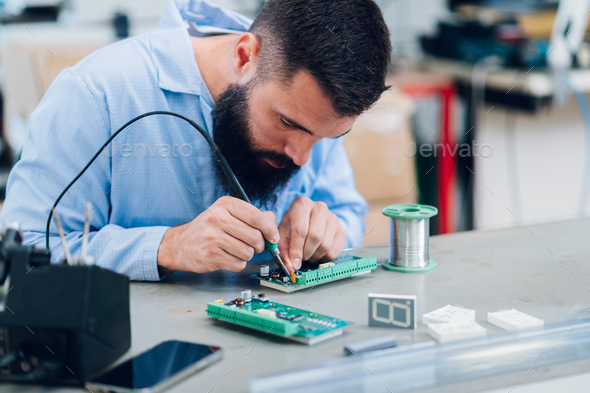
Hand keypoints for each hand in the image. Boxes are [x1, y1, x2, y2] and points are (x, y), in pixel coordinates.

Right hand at [157, 196, 278, 273]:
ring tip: (237, 250)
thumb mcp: (228, 214)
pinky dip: (238, 264)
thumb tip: (273, 222)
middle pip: (255, 236)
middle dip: (259, 245)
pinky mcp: (211, 255)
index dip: (270, 229)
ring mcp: (212, 237)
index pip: (257, 217)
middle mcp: (218, 218)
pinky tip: (228, 257)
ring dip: (247, 255)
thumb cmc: (209, 229)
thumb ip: (252, 216)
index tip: (273, 237)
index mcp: (225, 204)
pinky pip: (238, 264)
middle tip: (253, 245)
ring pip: (248, 252)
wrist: (180, 244)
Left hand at [277, 196, 345, 271]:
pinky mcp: (341, 230)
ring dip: (314, 256)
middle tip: (300, 258)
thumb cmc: (293, 226)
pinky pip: (334, 251)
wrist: (307, 220)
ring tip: (307, 254)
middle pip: (315, 237)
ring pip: (325, 245)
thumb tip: (290, 267)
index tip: (294, 263)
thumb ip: (283, 251)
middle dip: (306, 253)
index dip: (296, 250)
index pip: (300, 230)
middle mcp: (319, 208)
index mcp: (302, 205)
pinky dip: (324, 258)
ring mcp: (333, 218)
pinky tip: (317, 253)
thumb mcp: (283, 235)